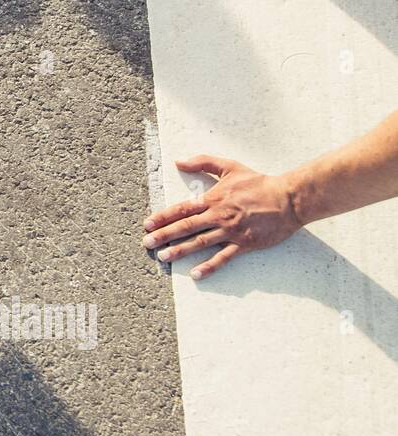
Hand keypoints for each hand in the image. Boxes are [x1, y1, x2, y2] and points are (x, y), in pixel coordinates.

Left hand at [142, 156, 302, 279]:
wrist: (289, 199)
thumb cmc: (259, 183)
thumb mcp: (230, 167)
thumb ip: (203, 162)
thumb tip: (178, 161)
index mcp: (213, 199)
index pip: (181, 209)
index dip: (162, 217)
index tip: (147, 224)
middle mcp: (218, 216)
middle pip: (185, 227)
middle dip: (164, 235)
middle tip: (147, 244)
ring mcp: (231, 231)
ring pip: (200, 243)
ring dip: (180, 251)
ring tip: (163, 258)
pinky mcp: (244, 244)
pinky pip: (224, 257)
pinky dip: (209, 266)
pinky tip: (196, 274)